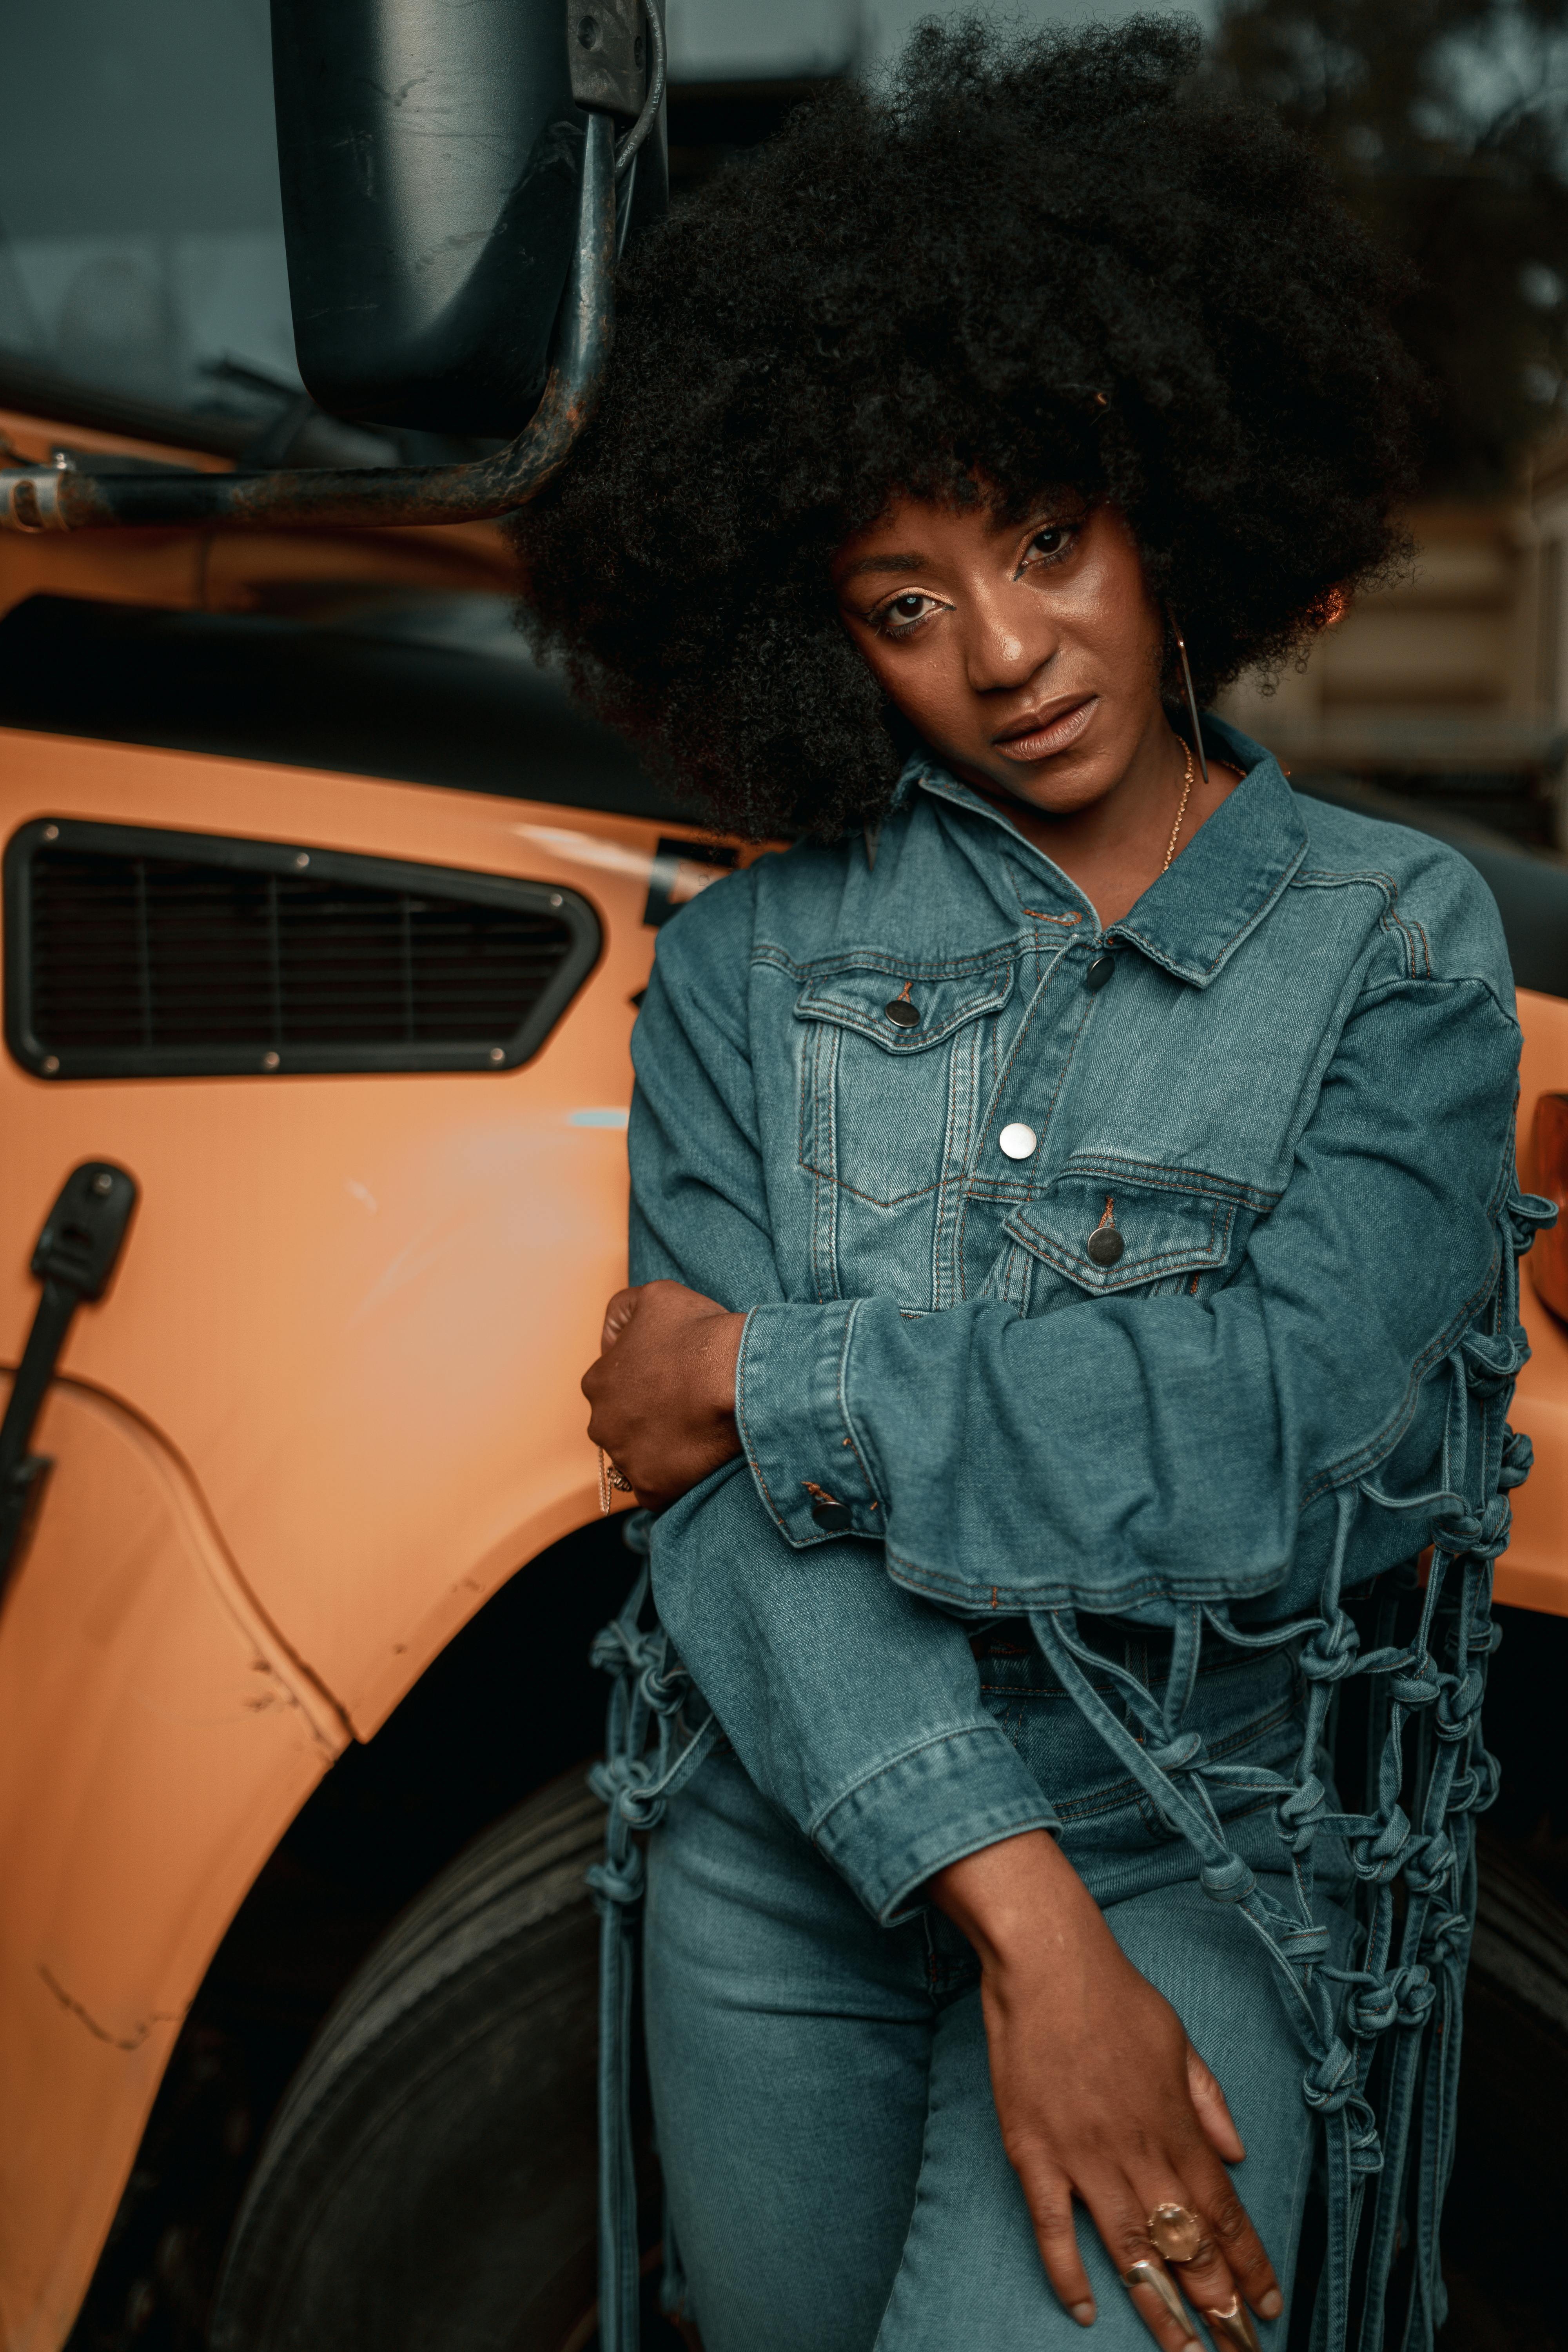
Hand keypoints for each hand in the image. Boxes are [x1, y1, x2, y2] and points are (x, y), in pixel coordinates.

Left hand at [583, 1280, 744, 1510]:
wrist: (738, 1378)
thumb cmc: (698, 1334)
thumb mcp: (654, 1296)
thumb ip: (622, 1311)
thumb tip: (611, 1335)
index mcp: (597, 1382)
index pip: (611, 1386)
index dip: (643, 1380)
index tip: (671, 1377)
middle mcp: (602, 1425)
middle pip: (621, 1424)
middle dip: (645, 1417)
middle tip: (684, 1405)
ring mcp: (627, 1461)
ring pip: (638, 1456)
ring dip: (659, 1446)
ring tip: (694, 1430)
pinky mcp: (653, 1491)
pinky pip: (659, 1487)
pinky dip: (674, 1476)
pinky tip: (697, 1456)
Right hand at [929, 1831, 1282, 2348]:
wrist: (1047, 1962)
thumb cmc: (1115, 1994)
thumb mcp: (1179, 2039)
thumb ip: (1209, 2102)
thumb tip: (1237, 2154)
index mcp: (1176, 2124)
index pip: (1224, 2211)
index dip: (1251, 2265)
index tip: (1271, 2307)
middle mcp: (1136, 2150)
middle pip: (1186, 2244)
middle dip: (1218, 2305)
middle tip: (1240, 2351)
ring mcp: (1083, 2155)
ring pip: (1131, 2250)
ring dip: (1161, 2309)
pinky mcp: (1034, 2152)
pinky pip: (1053, 2226)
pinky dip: (1069, 2273)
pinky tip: (1087, 2310)